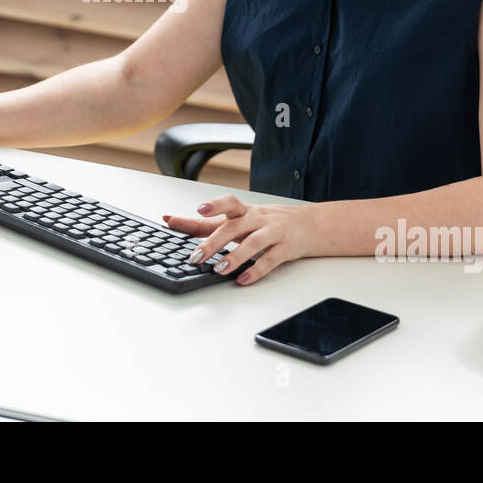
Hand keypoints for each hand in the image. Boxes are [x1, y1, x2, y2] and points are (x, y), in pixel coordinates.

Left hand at [163, 193, 317, 284]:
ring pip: (253, 243)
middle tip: (196, 256)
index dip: (212, 206)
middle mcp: (258, 218)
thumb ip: (207, 223)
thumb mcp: (239, 219)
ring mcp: (273, 232)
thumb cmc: (268, 222)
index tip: (197, 209)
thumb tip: (172, 221)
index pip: (227, 204)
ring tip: (219, 269)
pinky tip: (243, 278)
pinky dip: (256, 270)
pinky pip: (271, 259)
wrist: (311, 224)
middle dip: (214, 241)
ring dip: (235, 256)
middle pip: (235, 226)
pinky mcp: (286, 248)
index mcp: (245, 211)